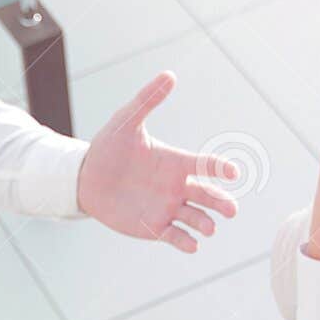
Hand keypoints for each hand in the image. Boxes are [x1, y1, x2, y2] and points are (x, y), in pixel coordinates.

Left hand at [76, 71, 240, 253]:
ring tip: (208, 227)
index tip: (233, 173)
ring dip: (205, 223)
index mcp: (175, 162)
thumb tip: (169, 75)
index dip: (220, 169)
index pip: (204, 166)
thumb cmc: (108, 147)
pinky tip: (193, 245)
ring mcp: (167, 208)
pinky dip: (186, 242)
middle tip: (231, 210)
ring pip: (195, 218)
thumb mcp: (127, 122)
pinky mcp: (153, 227)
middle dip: (221, 203)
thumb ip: (148, 100)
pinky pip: (174, 236)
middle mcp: (177, 187)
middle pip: (207, 196)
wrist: (85, 178)